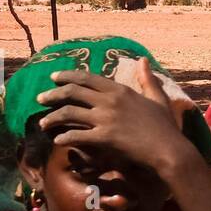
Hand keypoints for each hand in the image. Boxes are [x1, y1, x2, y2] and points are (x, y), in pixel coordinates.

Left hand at [36, 62, 186, 173]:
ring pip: (69, 113)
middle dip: (52, 94)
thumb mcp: (157, 98)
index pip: (87, 78)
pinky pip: (77, 136)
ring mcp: (105, 119)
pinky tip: (58, 141)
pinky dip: (64, 138)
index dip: (67, 76)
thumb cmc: (165, 126)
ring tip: (43, 123)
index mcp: (120, 90)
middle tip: (40, 98)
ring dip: (52, 118)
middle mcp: (109, 101)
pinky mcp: (104, 137)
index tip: (54, 78)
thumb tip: (143, 59)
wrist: (169, 150)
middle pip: (72, 92)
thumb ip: (147, 79)